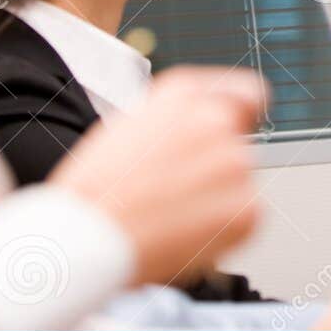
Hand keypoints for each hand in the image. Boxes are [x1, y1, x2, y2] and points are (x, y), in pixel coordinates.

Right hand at [52, 66, 265, 286]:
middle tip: (177, 194)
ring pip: (239, 183)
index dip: (243, 116)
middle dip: (217, 168)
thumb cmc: (95, 191)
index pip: (246, 93)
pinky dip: (223, 231)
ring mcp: (236, 161)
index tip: (240, 132)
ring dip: (217, 199)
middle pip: (239, 144)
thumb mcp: (130, 127)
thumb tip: (208, 127)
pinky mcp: (247, 206)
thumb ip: (176, 121)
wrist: (84, 239)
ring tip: (169, 216)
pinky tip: (183, 235)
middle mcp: (216, 118)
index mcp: (184, 91)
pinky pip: (245, 218)